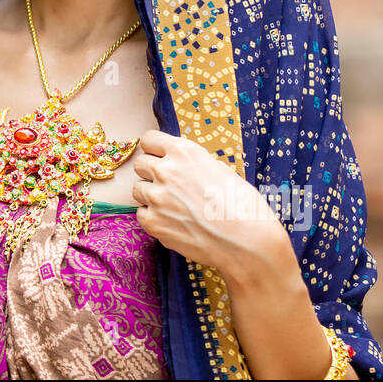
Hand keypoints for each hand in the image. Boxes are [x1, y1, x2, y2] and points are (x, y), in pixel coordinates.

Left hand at [131, 129, 286, 274]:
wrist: (245, 241)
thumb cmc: (241, 205)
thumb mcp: (220, 170)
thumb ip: (193, 164)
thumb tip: (181, 165)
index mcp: (184, 152)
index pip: (149, 140)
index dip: (155, 150)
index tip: (161, 158)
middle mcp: (166, 171)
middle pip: (140, 164)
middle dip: (151, 172)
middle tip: (169, 185)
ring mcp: (157, 197)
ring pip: (138, 189)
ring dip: (151, 195)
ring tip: (173, 206)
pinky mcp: (153, 222)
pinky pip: (141, 213)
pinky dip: (153, 217)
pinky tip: (173, 221)